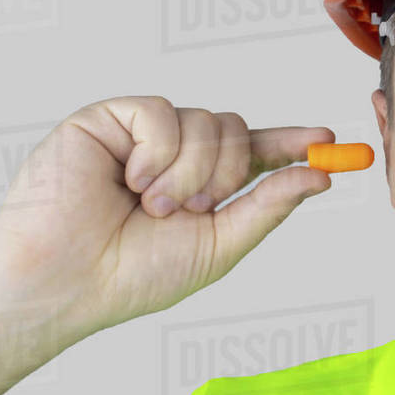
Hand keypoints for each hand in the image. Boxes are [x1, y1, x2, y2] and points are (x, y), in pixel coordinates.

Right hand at [0, 95, 334, 338]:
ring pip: (206, 121)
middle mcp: (178, 153)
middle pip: (237, 130)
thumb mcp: (220, 245)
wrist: (67, 281)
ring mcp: (145, 134)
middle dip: (228, 174)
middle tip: (191, 210)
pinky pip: (162, 112)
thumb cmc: (133, 274)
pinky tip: (129, 181)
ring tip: (149, 206)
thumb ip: (270, 206)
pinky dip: (156, 153)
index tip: (326, 140)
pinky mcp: (111, 118)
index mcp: (204, 183)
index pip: (257, 151)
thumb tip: (319, 176)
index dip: (292, 142)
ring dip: (188, 173)